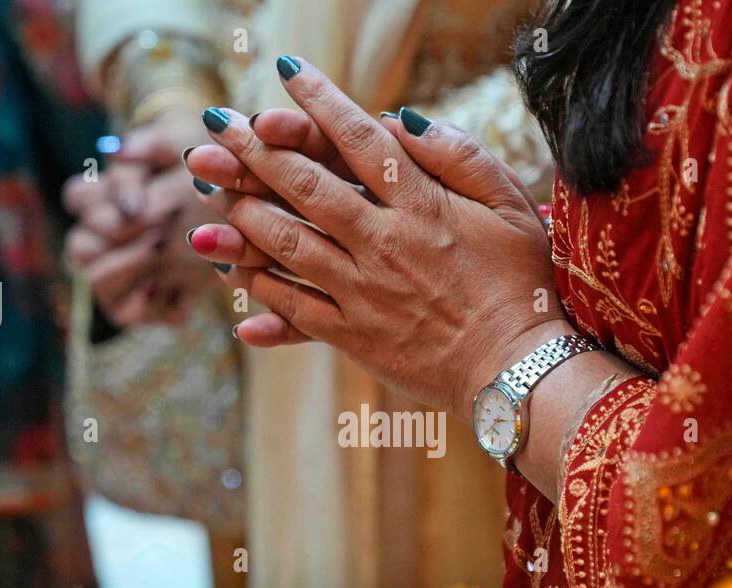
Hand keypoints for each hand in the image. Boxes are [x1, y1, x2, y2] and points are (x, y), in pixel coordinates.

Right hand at [61, 108, 211, 325]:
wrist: (235, 202)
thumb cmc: (200, 162)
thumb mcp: (179, 142)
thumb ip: (146, 146)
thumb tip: (118, 166)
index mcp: (101, 197)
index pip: (77, 198)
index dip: (103, 202)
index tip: (141, 205)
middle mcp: (101, 238)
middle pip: (80, 245)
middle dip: (118, 236)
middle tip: (159, 228)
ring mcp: (118, 271)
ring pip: (97, 279)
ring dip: (128, 266)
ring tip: (161, 249)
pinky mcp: (141, 301)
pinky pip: (127, 313)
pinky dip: (148, 306)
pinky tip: (177, 294)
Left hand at [185, 58, 566, 421]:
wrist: (514, 370)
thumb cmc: (520, 286)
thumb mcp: (510, 207)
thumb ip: (460, 158)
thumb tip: (402, 120)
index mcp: (422, 206)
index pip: (359, 140)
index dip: (319, 102)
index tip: (288, 73)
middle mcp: (384, 243)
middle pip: (307, 186)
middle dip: (256, 151)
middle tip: (219, 126)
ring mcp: (363, 291)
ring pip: (290, 244)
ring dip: (245, 213)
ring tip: (211, 191)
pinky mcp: (353, 336)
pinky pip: (295, 307)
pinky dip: (262, 287)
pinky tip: (234, 270)